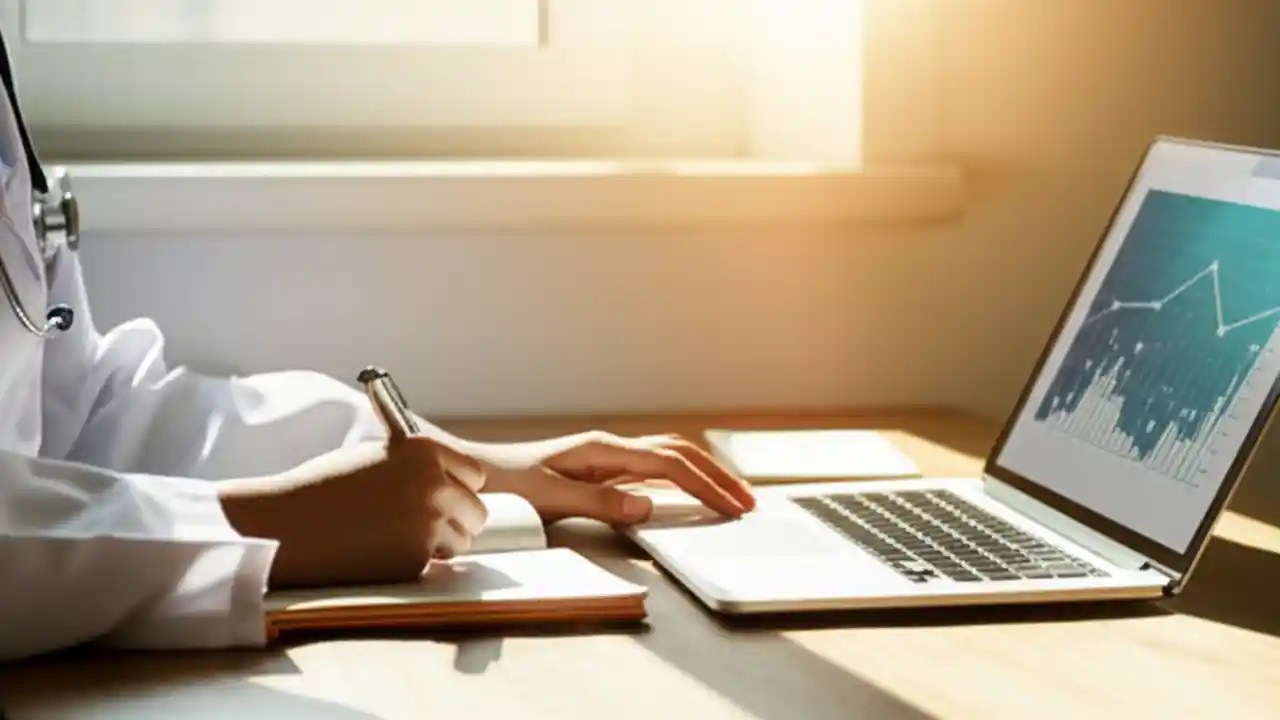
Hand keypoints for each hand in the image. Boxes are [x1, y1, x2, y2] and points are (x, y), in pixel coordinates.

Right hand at [217, 437, 485, 587]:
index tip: (447, 494)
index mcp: (426, 450)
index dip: (459, 486)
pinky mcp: (416, 560)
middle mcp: (436, 485)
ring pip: (462, 541)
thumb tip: (455, 481)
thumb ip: (418, 464)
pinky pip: (433, 564)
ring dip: (440, 543)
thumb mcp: (376, 456)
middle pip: (476, 511)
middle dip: (456, 519)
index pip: (474, 474)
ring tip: (398, 537)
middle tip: (426, 523)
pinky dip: (414, 561)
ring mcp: (428, 524)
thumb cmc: (323, 486)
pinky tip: (381, 552)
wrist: (284, 524)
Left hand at [476, 432, 754, 524]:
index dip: (706, 486)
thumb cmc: (507, 486)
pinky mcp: (602, 470)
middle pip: (680, 453)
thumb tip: (646, 508)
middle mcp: (610, 448)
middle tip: (748, 502)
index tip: (733, 507)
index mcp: (603, 450)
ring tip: (731, 496)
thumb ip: (598, 502)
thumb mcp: (549, 498)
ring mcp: (608, 457)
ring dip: (704, 474)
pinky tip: (691, 494)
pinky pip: (653, 470)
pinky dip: (682, 479)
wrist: (475, 475)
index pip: (670, 465)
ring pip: (670, 457)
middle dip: (717, 475)